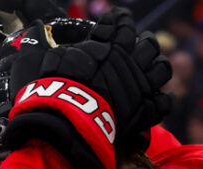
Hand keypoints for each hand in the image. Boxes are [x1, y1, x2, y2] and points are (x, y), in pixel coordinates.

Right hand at [4, 11, 171, 168]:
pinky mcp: (145, 111)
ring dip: (158, 65)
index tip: (117, 18)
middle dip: (145, 41)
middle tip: (139, 43)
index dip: (120, 19)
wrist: (70, 117)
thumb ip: (54, 44)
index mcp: (111, 47)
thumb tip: (39, 28)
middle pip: (149, 45)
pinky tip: (157, 99)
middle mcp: (131, 63)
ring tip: (152, 67)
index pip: (122, 24)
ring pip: (162, 69)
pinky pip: (164, 103)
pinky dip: (162, 100)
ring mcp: (141, 87)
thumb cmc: (60, 86)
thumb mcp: (52, 57)